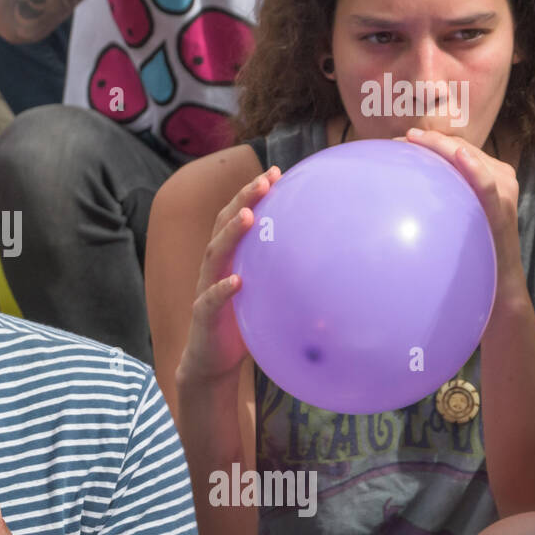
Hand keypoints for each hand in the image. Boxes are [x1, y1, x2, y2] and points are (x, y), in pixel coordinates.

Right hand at [175, 166, 280, 390]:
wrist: (210, 361)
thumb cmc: (241, 324)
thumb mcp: (264, 294)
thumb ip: (282, 276)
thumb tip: (330, 266)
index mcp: (229, 259)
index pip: (237, 218)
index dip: (252, 194)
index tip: (275, 173)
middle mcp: (215, 267)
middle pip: (224, 225)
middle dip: (242, 199)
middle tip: (265, 181)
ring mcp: (206, 288)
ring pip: (214, 254)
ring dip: (230, 234)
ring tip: (247, 216)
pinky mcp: (204, 315)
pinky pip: (211, 300)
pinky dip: (222, 289)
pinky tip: (237, 280)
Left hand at [400, 128, 524, 309]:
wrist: (497, 280)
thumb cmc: (473, 245)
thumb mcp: (459, 212)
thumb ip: (444, 193)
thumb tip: (405, 181)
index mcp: (491, 173)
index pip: (457, 147)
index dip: (430, 139)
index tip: (400, 141)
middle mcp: (501, 176)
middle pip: (460, 148)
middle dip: (429, 140)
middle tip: (399, 141)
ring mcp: (504, 191)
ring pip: (470, 157)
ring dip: (441, 146)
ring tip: (414, 141)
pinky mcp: (501, 209)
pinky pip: (488, 183)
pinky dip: (474, 168)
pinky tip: (459, 155)